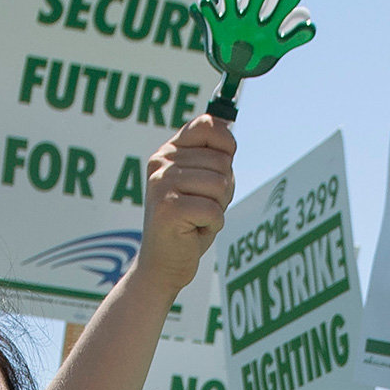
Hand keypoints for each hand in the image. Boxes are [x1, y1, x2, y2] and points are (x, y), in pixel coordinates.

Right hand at [135, 116, 235, 293]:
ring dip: (218, 208)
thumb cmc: (188, 223)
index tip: (222, 167)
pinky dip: (213, 225)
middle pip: (222, 161)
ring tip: (197, 218)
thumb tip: (228, 127)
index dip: (226, 145)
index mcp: (168, 152)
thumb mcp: (201, 183)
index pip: (208, 125)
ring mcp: (162, 185)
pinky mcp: (168, 209)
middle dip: (223, 190)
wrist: (162, 264)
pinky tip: (194, 231)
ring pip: (221, 185)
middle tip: (202, 206)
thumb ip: (212, 157)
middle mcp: (161, 163)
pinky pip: (214, 211)